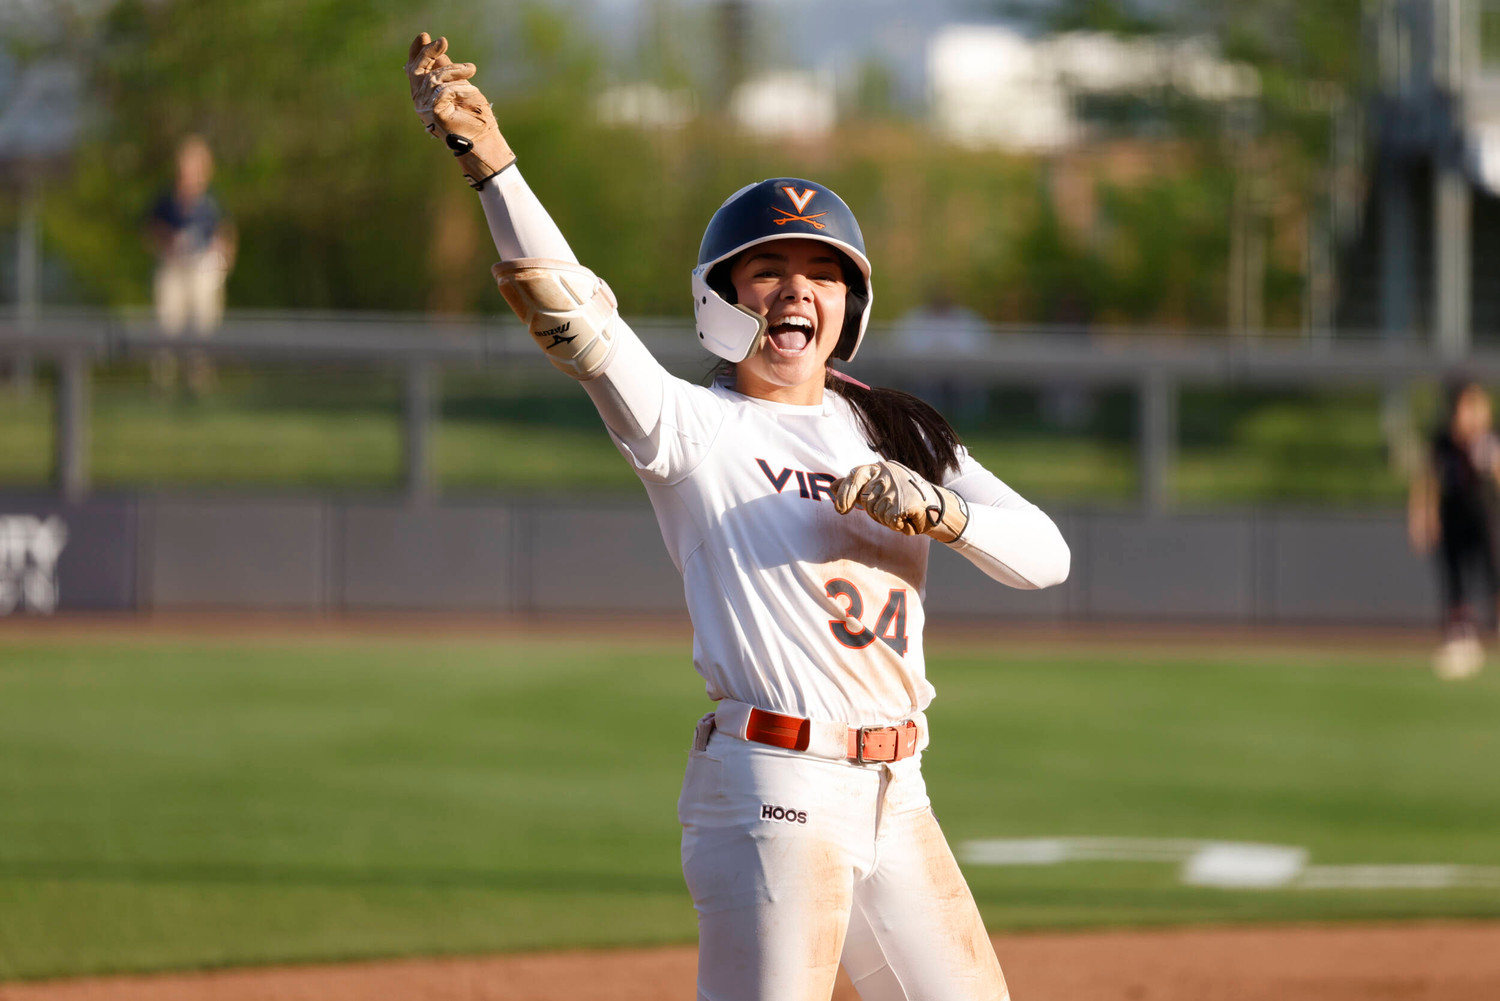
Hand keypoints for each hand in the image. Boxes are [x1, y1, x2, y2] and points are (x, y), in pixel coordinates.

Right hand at [405, 32, 514, 187]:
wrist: (485, 140)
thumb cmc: (475, 116)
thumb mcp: (461, 86)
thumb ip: (448, 71)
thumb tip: (440, 52)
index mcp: (426, 94)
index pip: (415, 70)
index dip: (417, 52)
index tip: (424, 36)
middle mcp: (421, 101)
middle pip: (417, 70)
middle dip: (429, 53)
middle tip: (443, 41)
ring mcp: (424, 108)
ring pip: (434, 78)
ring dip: (454, 71)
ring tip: (470, 70)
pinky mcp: (433, 112)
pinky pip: (443, 89)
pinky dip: (458, 87)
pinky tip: (470, 91)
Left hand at [833, 459, 968, 543]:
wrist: (939, 507)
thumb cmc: (906, 497)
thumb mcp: (880, 487)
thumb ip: (856, 486)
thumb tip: (831, 486)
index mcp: (881, 466)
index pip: (855, 475)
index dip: (845, 494)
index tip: (841, 510)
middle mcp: (889, 472)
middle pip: (866, 500)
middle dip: (876, 511)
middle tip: (891, 509)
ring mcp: (898, 486)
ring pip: (877, 512)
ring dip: (888, 519)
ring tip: (902, 513)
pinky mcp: (906, 501)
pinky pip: (890, 521)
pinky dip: (899, 525)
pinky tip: (908, 519)